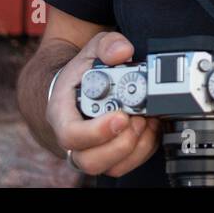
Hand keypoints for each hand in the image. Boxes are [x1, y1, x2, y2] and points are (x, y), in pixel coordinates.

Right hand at [47, 31, 160, 176]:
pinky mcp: (110, 156)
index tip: (121, 116)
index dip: (97, 131)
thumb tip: (122, 52)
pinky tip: (150, 126)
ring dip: (135, 148)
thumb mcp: (93, 49)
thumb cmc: (82, 74)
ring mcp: (92, 151)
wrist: (78, 89)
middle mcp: (74, 140)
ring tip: (146, 120)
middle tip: (138, 119)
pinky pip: (127, 165)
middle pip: (90, 160)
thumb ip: (107, 45)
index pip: (71, 135)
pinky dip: (145, 149)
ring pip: (110, 168)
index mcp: (62, 114)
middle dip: (120, 144)